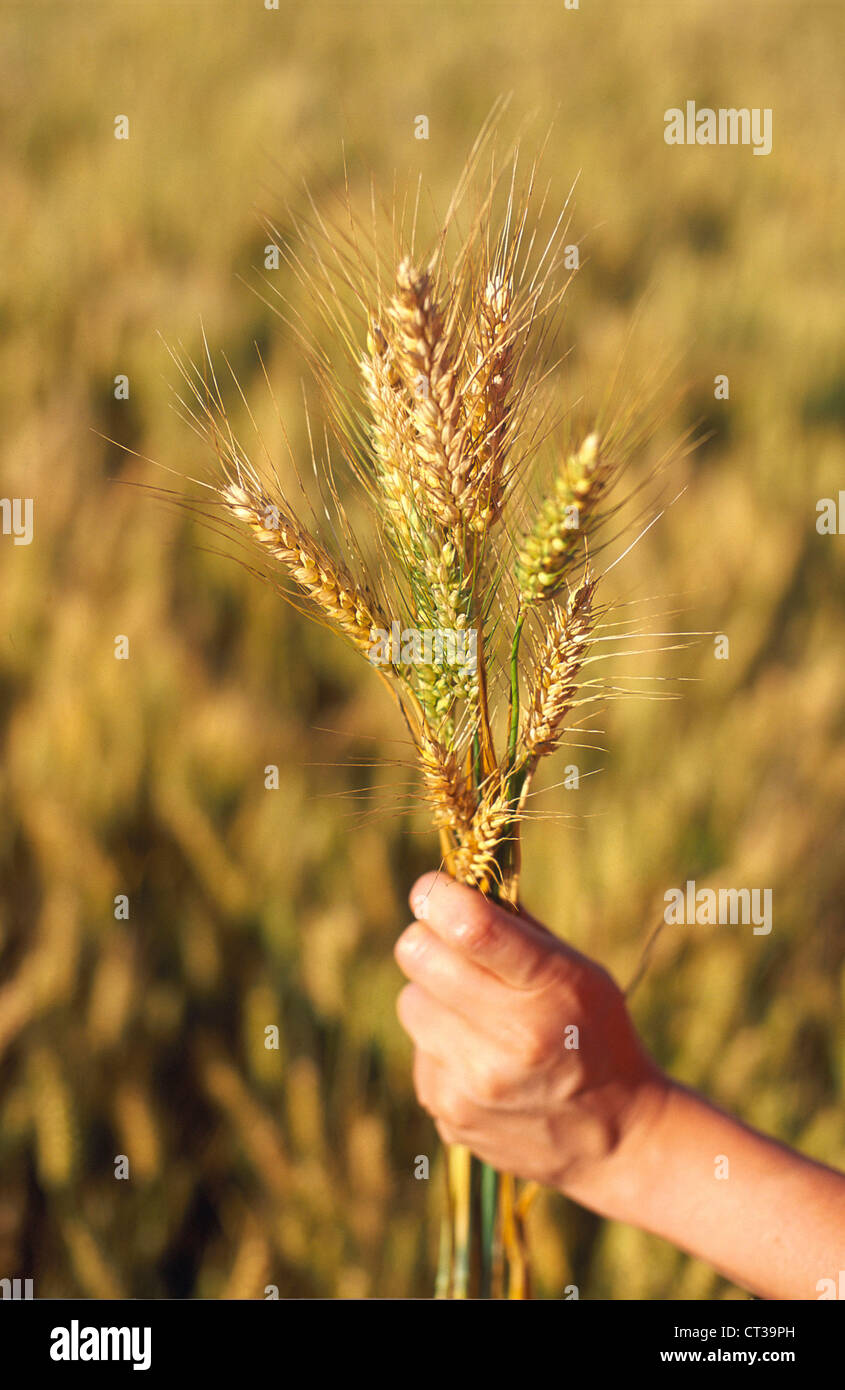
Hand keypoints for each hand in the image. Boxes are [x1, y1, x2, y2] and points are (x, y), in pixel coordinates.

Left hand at [394, 871, 668, 1198]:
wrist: (617, 1139)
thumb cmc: (596, 1035)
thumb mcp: (580, 972)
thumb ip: (518, 929)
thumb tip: (457, 884)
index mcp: (550, 991)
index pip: (471, 929)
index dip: (438, 897)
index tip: (431, 890)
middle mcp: (510, 1040)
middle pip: (418, 957)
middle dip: (427, 940)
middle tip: (448, 946)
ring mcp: (474, 1084)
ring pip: (410, 1002)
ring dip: (434, 997)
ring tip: (476, 1013)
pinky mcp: (449, 1112)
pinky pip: (420, 1051)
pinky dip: (442, 1046)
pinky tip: (481, 1060)